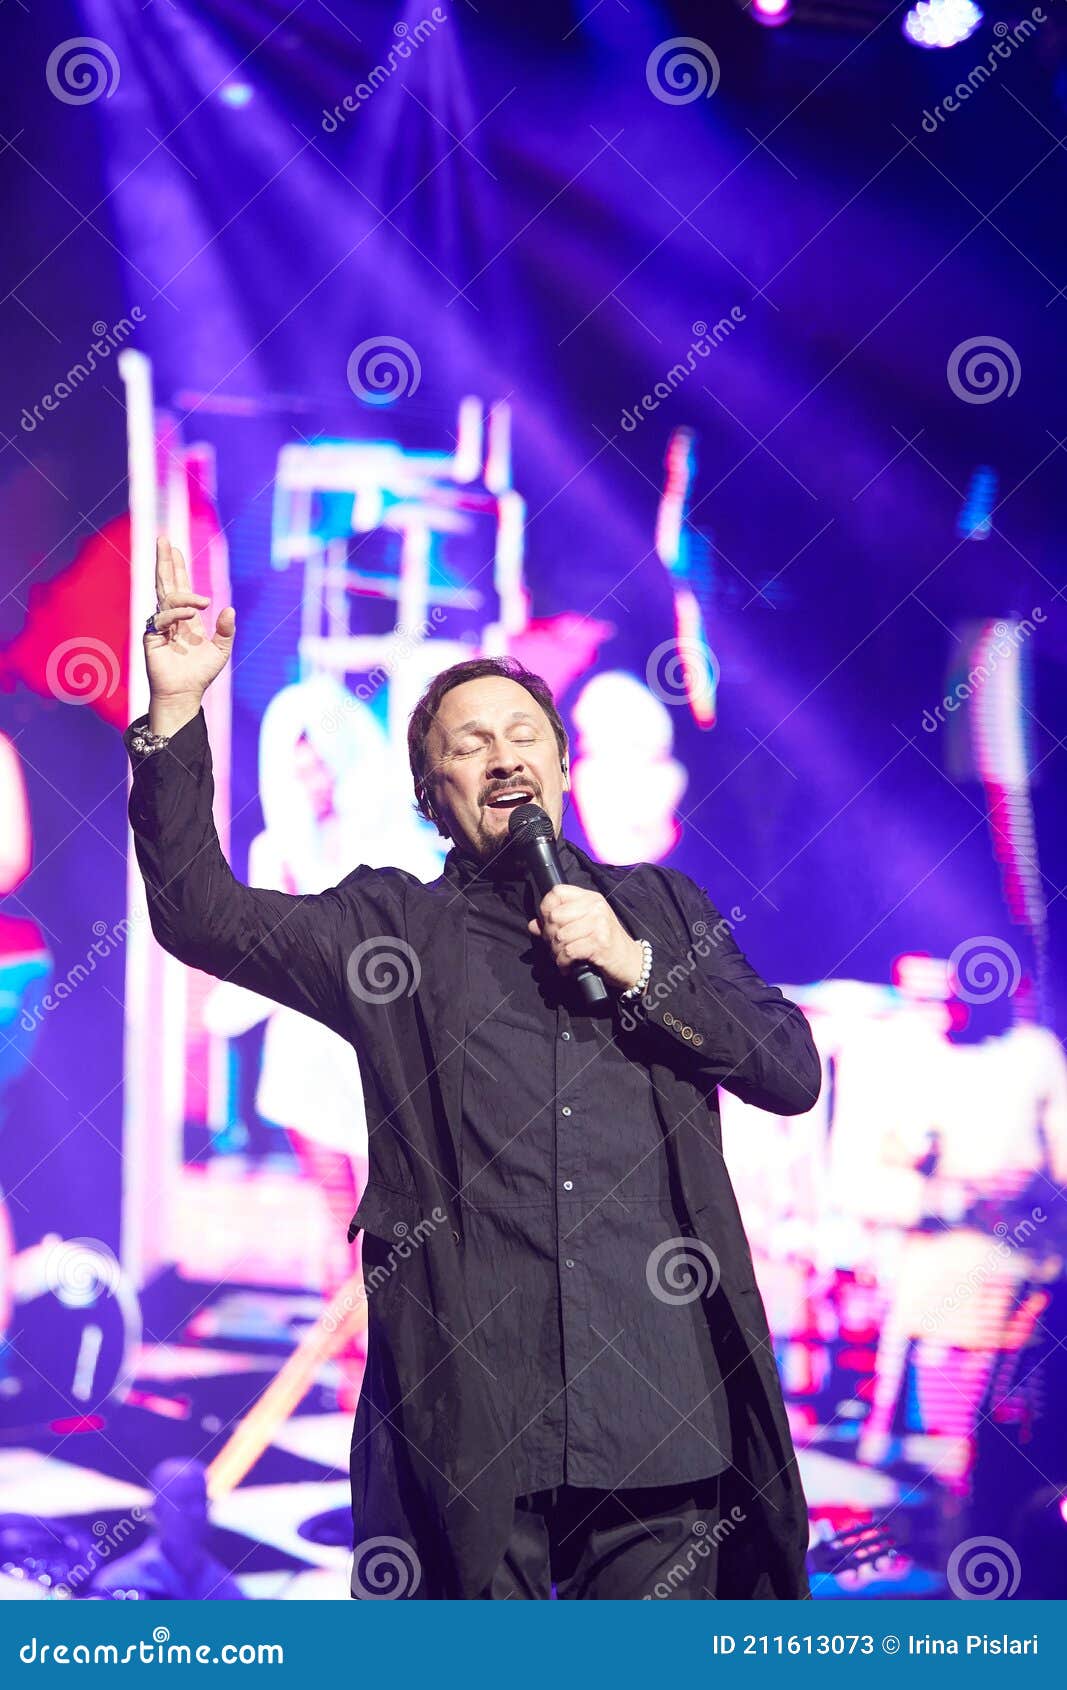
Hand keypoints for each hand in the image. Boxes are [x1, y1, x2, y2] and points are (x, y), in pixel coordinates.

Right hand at [145, 537, 235, 730]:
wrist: (185, 694)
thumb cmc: (200, 675)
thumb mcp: (220, 650)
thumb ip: (226, 630)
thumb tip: (229, 608)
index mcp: (186, 618)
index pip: (180, 586)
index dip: (177, 567)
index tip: (175, 548)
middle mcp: (171, 617)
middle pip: (165, 583)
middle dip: (164, 561)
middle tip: (162, 539)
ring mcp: (160, 625)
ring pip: (164, 596)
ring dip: (183, 594)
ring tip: (202, 604)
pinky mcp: (151, 636)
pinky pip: (162, 616)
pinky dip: (176, 613)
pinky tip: (189, 617)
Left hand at [527, 885, 644, 991]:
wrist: (630, 963)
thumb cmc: (605, 944)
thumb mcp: (583, 927)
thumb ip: (558, 923)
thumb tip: (533, 925)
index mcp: (590, 898)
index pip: (557, 892)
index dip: (546, 909)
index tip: (548, 925)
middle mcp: (595, 907)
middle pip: (554, 916)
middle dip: (549, 936)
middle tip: (556, 947)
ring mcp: (599, 924)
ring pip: (560, 936)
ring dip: (556, 952)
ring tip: (563, 958)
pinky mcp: (600, 943)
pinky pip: (569, 951)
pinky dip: (564, 963)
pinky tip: (568, 966)